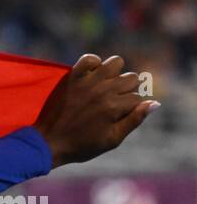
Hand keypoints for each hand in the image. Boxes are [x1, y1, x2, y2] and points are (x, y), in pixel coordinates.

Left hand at [33, 54, 158, 168]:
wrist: (48, 143)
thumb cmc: (81, 145)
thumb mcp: (112, 140)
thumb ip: (134, 120)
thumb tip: (155, 102)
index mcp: (115, 107)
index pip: (138, 97)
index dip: (131, 107)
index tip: (118, 115)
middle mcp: (104, 91)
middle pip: (131, 78)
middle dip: (127, 90)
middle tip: (112, 102)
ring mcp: (88, 82)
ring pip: (116, 63)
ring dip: (115, 73)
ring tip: (105, 86)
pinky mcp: (72, 77)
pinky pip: (90, 58)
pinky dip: (93, 63)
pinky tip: (91, 76)